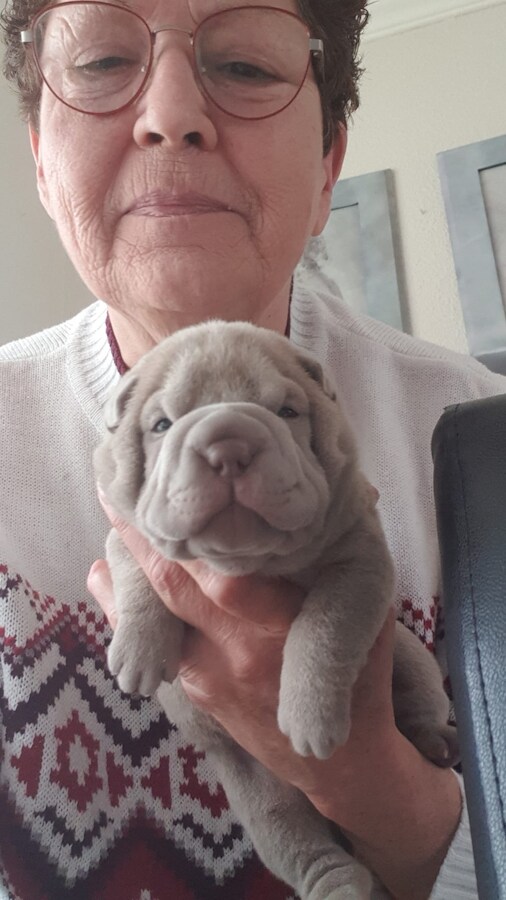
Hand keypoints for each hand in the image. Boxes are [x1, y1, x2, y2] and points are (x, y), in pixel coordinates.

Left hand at [87, 499, 396, 807]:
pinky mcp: (195, 692)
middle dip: (144, 539)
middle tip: (120, 493)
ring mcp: (210, 675)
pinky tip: (107, 575)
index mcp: (286, 627)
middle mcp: (240, 650)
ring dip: (127, 570)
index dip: (192, 536)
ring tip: (112, 521)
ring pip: (152, 617)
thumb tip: (360, 487)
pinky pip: (153, 644)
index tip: (174, 490)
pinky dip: (127, 606)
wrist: (337, 762)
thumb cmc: (359, 676)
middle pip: (175, 588)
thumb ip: (348, 558)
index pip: (228, 576)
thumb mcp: (365, 615)